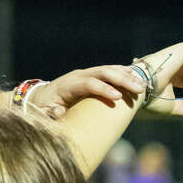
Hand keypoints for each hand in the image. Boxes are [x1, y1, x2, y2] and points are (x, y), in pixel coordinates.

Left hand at [27, 66, 146, 119]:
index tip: (117, 98)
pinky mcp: (91, 75)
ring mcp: (86, 73)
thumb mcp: (44, 113)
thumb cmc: (44, 108)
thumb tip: (59, 110)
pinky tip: (137, 77)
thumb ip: (50, 113)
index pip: (88, 83)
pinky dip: (123, 73)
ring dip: (126, 76)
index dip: (103, 89)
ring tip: (142, 86)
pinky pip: (110, 70)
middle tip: (138, 90)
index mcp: (68, 85)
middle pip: (103, 72)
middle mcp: (78, 76)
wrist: (40, 97)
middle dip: (121, 80)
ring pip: (109, 69)